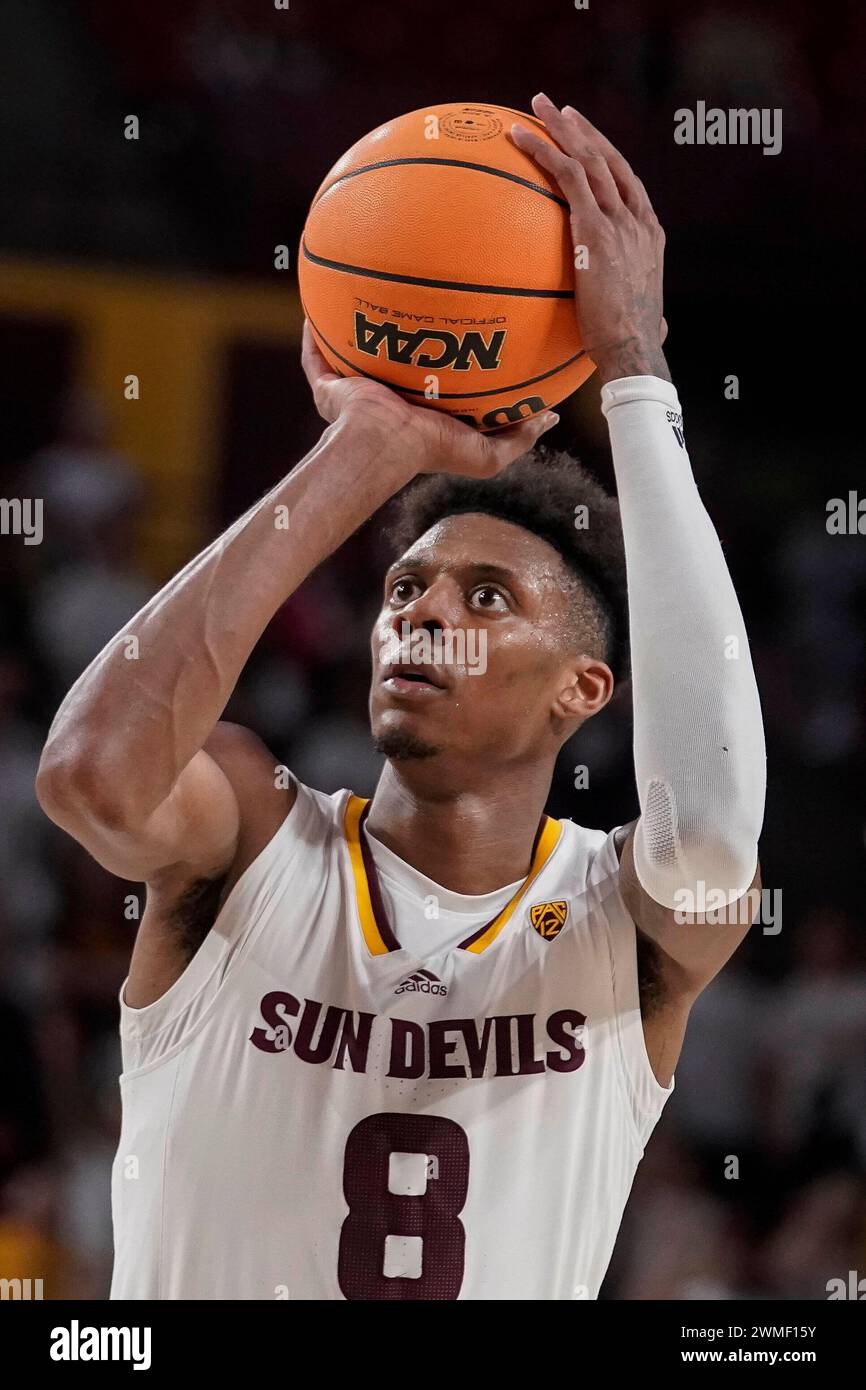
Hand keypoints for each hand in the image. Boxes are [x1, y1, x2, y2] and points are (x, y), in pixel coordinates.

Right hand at [301, 321, 558, 479]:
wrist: (382, 446)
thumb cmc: (431, 451)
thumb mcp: (487, 455)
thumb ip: (520, 438)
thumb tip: (550, 416)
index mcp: (422, 412)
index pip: (435, 378)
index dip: (447, 356)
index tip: (465, 331)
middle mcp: (388, 400)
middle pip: (395, 359)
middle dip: (403, 335)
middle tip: (418, 302)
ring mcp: (357, 392)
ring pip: (354, 353)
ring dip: (359, 326)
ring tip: (366, 290)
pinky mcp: (330, 386)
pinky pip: (316, 355)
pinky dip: (314, 335)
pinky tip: (319, 304)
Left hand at [511, 95, 669, 384]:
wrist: (634, 349)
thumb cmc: (631, 347)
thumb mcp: (640, 322)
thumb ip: (631, 311)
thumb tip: (634, 326)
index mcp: (649, 235)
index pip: (628, 184)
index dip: (607, 158)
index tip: (588, 141)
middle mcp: (638, 221)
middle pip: (610, 160)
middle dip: (584, 130)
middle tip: (560, 108)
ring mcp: (619, 221)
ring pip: (589, 158)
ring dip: (563, 127)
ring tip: (539, 105)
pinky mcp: (596, 229)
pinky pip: (567, 177)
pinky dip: (543, 151)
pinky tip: (519, 137)